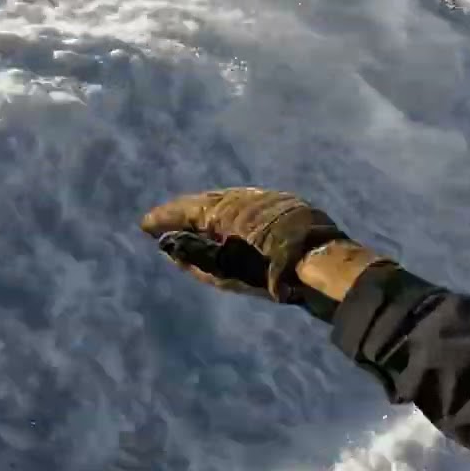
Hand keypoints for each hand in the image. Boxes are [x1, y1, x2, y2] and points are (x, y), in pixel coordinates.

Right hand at [139, 187, 381, 304]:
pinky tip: (233, 219)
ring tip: (196, 220)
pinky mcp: (285, 203)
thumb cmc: (274, 274)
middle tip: (167, 221)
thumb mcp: (227, 272)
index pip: (185, 210)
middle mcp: (243, 196)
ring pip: (229, 199)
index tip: (145, 225)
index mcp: (225, 210)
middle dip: (184, 211)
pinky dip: (233, 209)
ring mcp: (266, 197)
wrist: (324, 262)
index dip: (163, 218)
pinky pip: (249, 202)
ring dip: (210, 208)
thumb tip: (167, 246)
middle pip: (206, 201)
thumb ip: (195, 258)